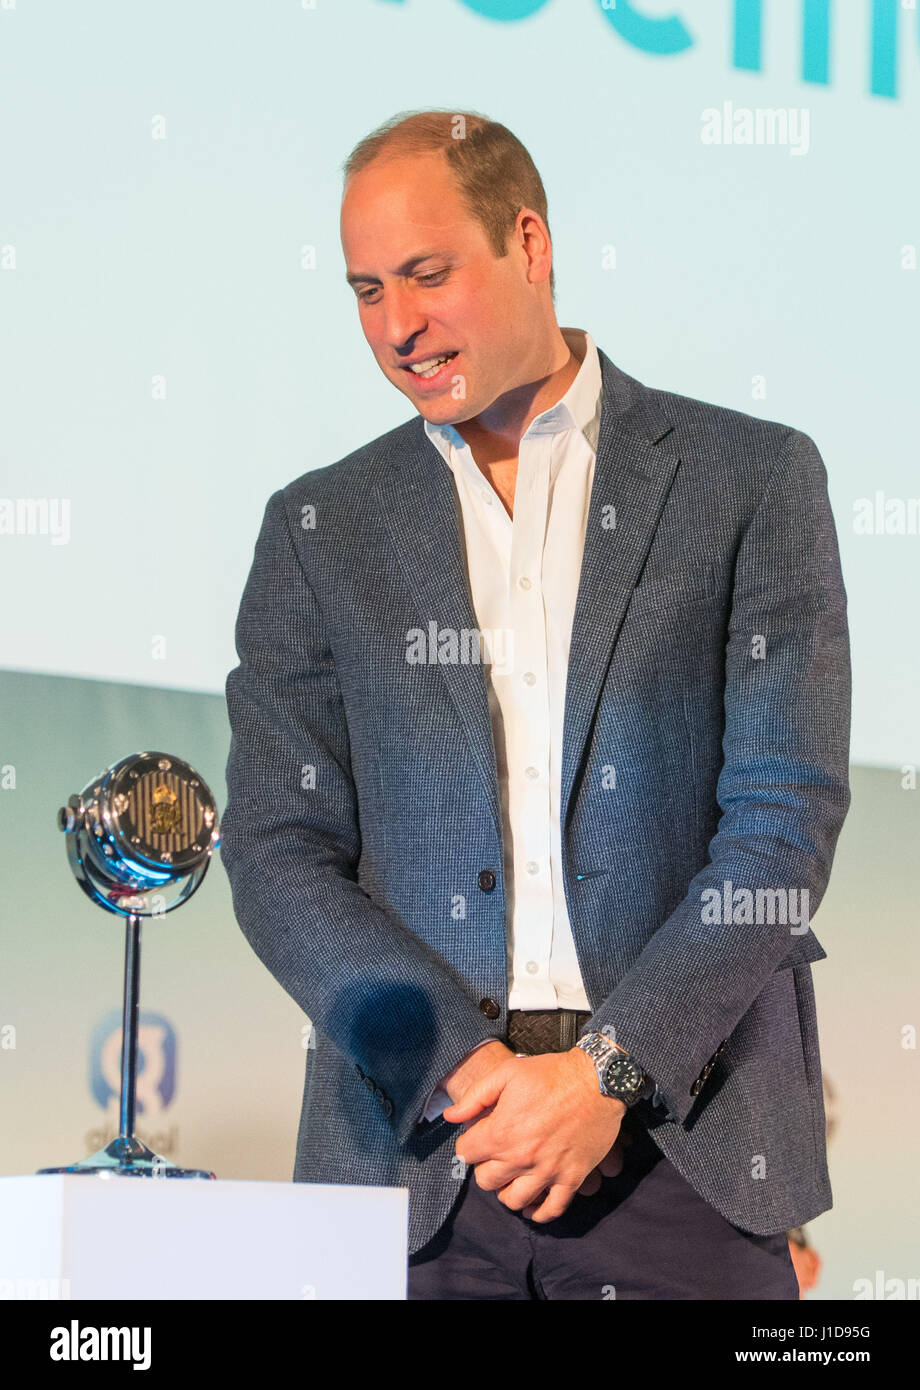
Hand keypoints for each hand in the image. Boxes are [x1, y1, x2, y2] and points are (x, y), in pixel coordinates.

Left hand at [443, 1048, 625, 1222]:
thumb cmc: (551, 1074)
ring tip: (512, 1177)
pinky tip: (533, 1203)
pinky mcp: (572, 1178)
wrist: (598, 1080)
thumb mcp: (507, 1073)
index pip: (466, 1154)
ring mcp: (548, 1171)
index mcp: (502, 1132)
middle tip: (495, 1156)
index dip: (469, 1144)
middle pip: (486, 1181)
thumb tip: (450, 1117)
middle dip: (485, 1168)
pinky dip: (539, 1212)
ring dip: (507, 1191)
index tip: (478, 1137)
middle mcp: (521, 1158)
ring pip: (514, 1201)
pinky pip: (551, 1210)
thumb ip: (475, 1097)